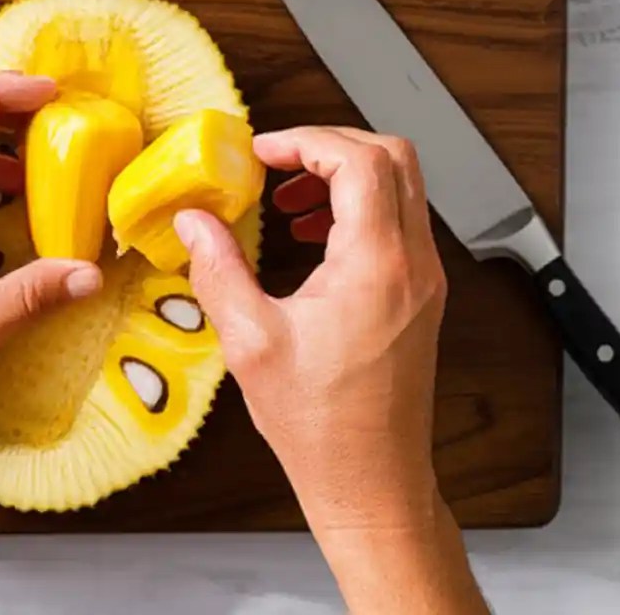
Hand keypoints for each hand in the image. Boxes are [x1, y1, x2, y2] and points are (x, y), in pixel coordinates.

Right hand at [174, 125, 446, 528]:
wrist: (371, 478)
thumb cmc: (321, 425)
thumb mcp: (250, 342)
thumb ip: (218, 269)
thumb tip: (194, 223)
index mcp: (375, 267)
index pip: (359, 161)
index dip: (307, 141)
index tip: (264, 152)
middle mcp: (413, 265)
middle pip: (393, 158)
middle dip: (331, 146)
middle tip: (279, 162)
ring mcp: (425, 280)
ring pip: (401, 188)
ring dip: (346, 177)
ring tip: (289, 201)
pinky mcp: (421, 297)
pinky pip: (399, 226)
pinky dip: (359, 211)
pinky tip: (313, 239)